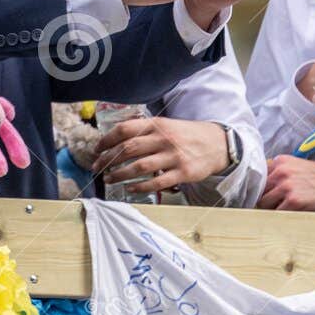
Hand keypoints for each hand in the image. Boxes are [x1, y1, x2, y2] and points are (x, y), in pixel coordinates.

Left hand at [91, 116, 230, 192]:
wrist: (218, 143)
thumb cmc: (185, 135)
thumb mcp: (165, 125)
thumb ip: (143, 130)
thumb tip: (114, 138)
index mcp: (156, 125)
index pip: (124, 130)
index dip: (106, 140)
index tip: (96, 150)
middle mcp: (163, 139)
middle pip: (128, 149)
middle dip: (108, 159)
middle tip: (97, 167)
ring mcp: (173, 156)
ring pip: (139, 167)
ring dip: (120, 174)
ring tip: (109, 179)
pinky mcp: (183, 173)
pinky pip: (157, 182)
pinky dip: (141, 187)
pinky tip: (130, 189)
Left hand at [257, 155, 314, 211]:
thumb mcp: (300, 167)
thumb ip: (282, 173)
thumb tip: (262, 186)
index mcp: (281, 161)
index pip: (258, 176)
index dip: (258, 188)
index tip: (259, 195)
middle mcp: (282, 171)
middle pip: (259, 190)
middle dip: (263, 199)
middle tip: (270, 207)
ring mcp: (287, 186)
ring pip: (264, 202)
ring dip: (270, 209)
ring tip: (281, 212)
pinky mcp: (294, 201)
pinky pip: (277, 212)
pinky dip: (280, 216)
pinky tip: (289, 216)